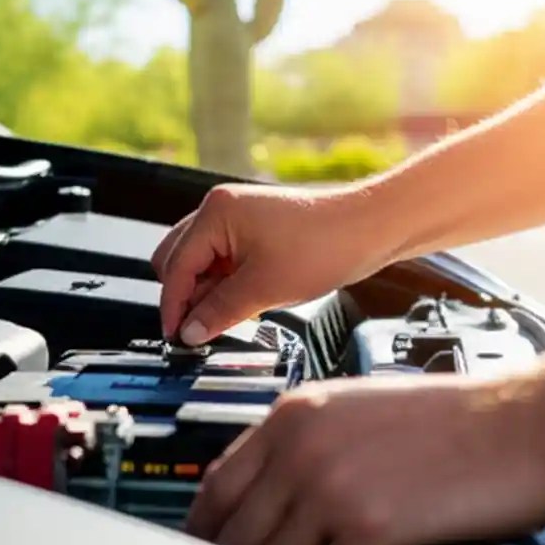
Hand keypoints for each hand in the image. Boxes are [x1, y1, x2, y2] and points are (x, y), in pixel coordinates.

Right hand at [153, 183, 382, 345]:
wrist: (369, 229)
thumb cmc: (325, 246)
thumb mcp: (264, 289)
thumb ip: (219, 312)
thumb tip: (190, 332)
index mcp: (216, 213)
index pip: (177, 266)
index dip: (174, 306)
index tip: (177, 337)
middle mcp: (220, 208)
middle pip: (177, 259)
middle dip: (186, 295)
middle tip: (198, 330)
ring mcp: (235, 216)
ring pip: (199, 261)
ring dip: (206, 290)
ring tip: (226, 316)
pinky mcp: (251, 227)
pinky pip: (221, 258)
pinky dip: (223, 282)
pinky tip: (241, 302)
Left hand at [184, 375, 544, 544]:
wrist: (528, 421)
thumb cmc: (455, 416)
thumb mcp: (356, 408)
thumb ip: (305, 445)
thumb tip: (270, 498)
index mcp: (295, 414)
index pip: (217, 484)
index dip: (202, 530)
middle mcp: (303, 447)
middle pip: (237, 531)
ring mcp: (334, 489)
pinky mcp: (373, 529)